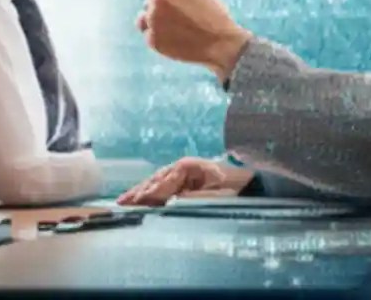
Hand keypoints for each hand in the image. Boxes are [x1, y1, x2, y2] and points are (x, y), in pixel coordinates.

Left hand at [106, 0, 251, 81]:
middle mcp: (157, 2)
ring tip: (178, 31)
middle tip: (183, 19)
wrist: (221, 43)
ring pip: (145, 21)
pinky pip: (151, 37)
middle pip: (149, 5)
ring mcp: (153, 22)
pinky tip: (178, 43)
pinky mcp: (152, 40)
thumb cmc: (213, 17)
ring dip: (154, 24)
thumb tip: (153, 1)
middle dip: (160, 10)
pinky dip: (160, 40)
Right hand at [117, 157, 254, 205]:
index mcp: (188, 167)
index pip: (165, 181)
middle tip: (122, 203)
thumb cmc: (236, 187)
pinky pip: (159, 186)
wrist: (248, 181)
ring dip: (139, 192)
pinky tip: (136, 198)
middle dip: (138, 192)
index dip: (152, 192)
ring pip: (154, 182)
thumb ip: (196, 198)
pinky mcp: (180, 180)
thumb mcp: (219, 194)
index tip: (139, 201)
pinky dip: (146, 192)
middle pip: (155, 180)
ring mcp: (179, 173)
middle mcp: (180, 167)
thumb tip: (173, 201)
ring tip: (122, 201)